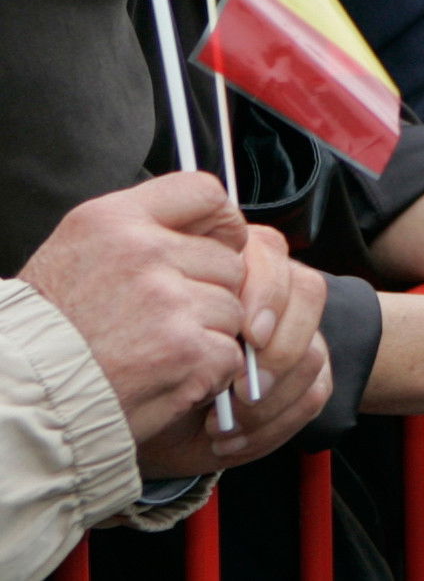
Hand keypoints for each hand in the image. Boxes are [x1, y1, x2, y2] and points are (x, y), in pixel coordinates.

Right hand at [19, 174, 248, 443]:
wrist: (26, 395)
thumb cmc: (50, 329)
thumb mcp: (79, 250)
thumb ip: (144, 230)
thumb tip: (215, 225)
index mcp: (114, 220)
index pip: (204, 192)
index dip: (222, 223)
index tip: (219, 244)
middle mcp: (143, 253)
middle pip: (228, 261)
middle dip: (210, 291)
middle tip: (165, 318)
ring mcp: (169, 303)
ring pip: (234, 309)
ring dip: (209, 333)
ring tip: (157, 348)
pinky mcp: (187, 351)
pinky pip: (229, 353)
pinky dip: (208, 371)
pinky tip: (166, 374)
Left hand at [134, 229, 331, 476]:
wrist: (138, 418)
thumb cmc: (138, 368)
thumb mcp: (144, 331)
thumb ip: (178, 303)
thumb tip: (212, 303)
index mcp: (232, 267)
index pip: (273, 255)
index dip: (269, 294)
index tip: (249, 336)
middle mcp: (270, 296)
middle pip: (308, 294)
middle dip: (279, 349)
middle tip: (242, 389)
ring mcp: (292, 338)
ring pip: (313, 352)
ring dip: (269, 400)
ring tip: (224, 423)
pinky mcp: (304, 380)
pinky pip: (312, 394)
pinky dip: (274, 423)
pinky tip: (232, 437)